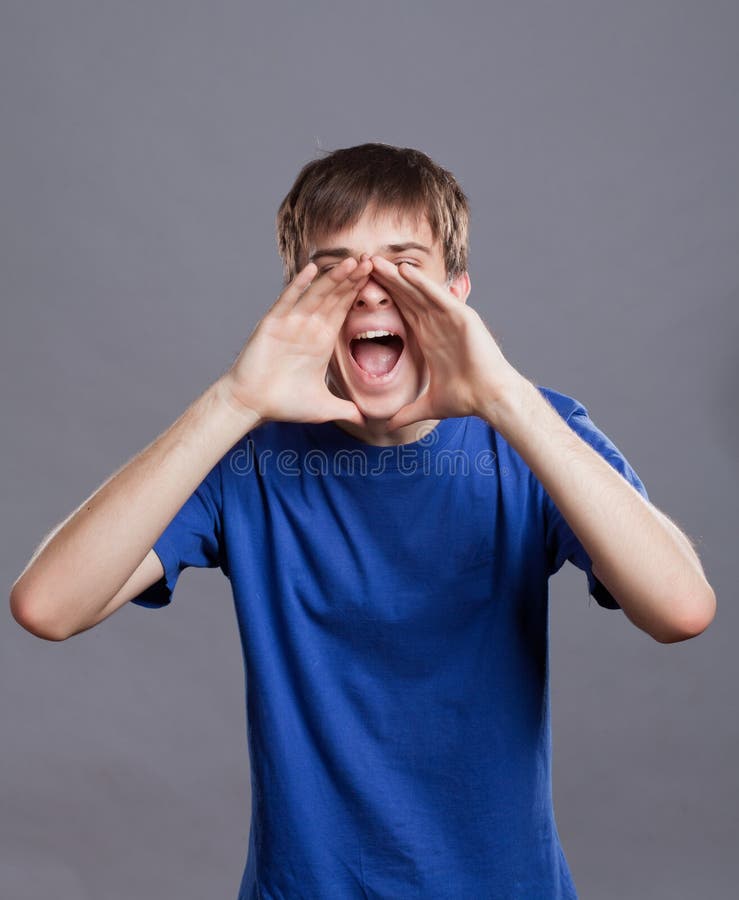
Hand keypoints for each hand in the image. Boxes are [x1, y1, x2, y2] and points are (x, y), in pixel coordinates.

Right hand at [221, 256, 372, 425]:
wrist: (252, 405)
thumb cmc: (284, 404)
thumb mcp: (324, 408)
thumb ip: (346, 410)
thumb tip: (367, 421)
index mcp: (322, 340)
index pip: (345, 310)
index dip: (360, 294)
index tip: (379, 278)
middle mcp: (308, 327)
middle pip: (334, 296)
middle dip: (353, 278)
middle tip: (372, 259)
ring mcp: (291, 322)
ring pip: (316, 294)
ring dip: (333, 277)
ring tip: (352, 261)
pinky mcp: (273, 324)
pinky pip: (288, 299)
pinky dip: (299, 284)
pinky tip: (312, 268)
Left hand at [370, 256, 523, 429]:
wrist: (490, 399)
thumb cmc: (466, 400)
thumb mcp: (428, 406)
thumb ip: (407, 413)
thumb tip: (388, 427)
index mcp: (429, 339)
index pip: (403, 312)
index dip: (384, 299)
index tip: (362, 288)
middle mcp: (438, 324)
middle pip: (407, 297)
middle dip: (385, 281)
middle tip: (362, 264)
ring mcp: (450, 318)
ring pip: (419, 292)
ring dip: (398, 277)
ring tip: (376, 261)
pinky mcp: (462, 317)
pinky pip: (437, 296)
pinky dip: (421, 283)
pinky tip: (404, 271)